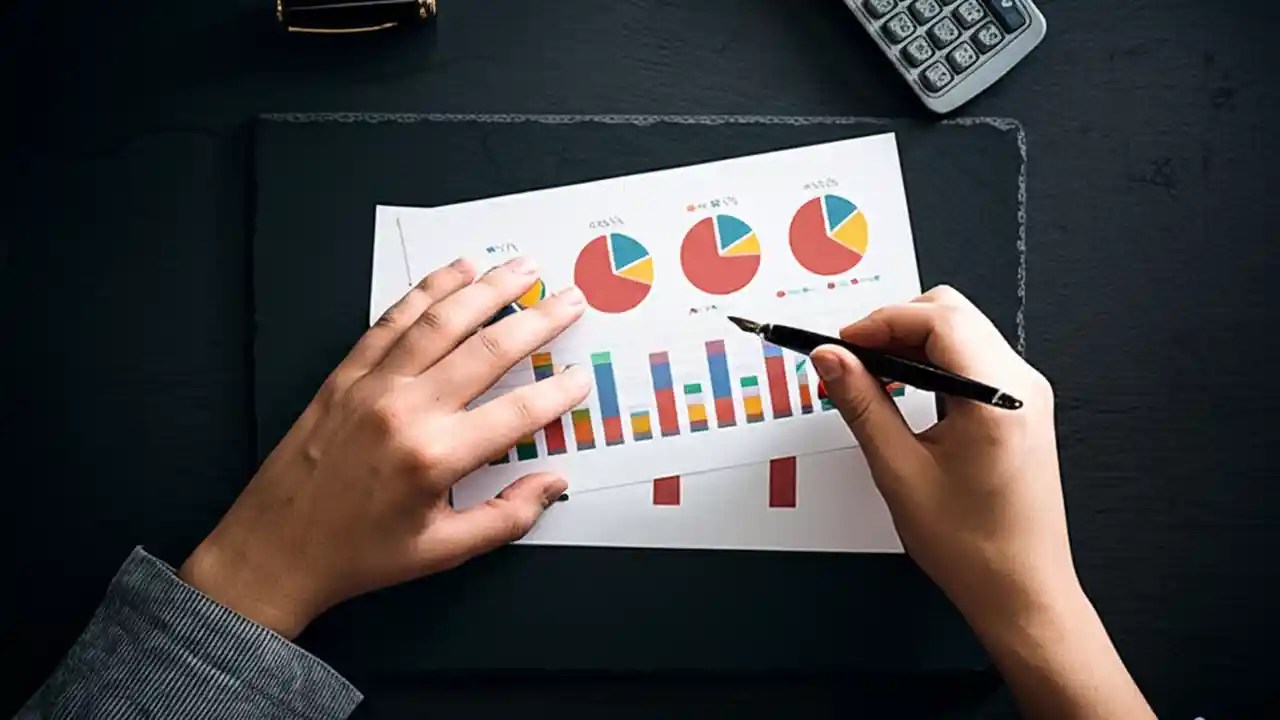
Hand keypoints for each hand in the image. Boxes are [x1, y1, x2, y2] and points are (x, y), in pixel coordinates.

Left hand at [180, 256, 592, 637]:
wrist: (273, 550)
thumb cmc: (357, 555)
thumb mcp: (440, 551)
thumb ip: (506, 518)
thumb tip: (552, 485)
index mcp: (435, 458)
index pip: (517, 413)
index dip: (558, 393)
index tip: (581, 377)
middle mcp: (406, 410)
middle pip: (488, 350)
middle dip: (538, 321)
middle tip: (571, 300)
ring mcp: (372, 385)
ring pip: (442, 321)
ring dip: (488, 289)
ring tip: (523, 267)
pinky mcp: (345, 374)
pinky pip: (393, 321)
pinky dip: (427, 291)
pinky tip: (456, 272)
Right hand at [811, 285, 1067, 627]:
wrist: (1021, 592)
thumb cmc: (973, 546)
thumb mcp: (899, 471)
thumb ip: (862, 404)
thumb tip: (831, 359)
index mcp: (998, 396)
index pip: (938, 320)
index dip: (881, 321)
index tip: (841, 343)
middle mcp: (1022, 386)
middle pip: (952, 314)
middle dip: (894, 323)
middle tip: (850, 355)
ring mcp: (1026, 396)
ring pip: (963, 332)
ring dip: (913, 341)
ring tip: (870, 374)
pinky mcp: (1021, 409)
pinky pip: (974, 360)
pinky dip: (933, 362)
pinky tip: (903, 389)